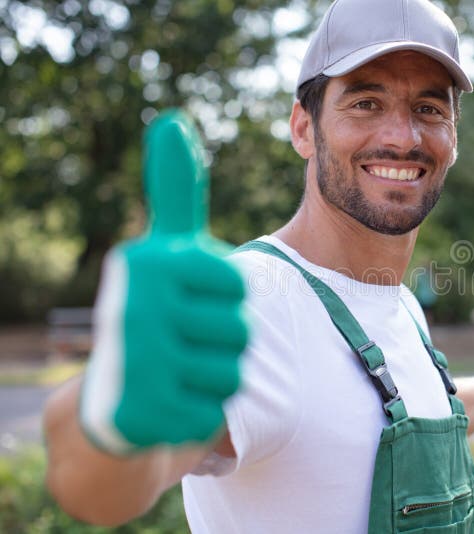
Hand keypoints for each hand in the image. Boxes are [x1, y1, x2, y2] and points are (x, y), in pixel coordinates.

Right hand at [79, 110, 248, 454]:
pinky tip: (168, 403)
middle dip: (219, 339)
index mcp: (149, 264)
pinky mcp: (147, 417)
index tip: (189, 299)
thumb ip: (174, 190)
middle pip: (239, 330)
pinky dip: (198, 411)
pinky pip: (214, 412)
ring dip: (212, 376)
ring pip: (232, 373)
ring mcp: (139, 365)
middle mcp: (136, 309)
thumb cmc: (153, 310)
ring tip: (176, 369)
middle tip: (181, 340)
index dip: (222, 297)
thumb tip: (172, 120)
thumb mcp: (162, 250)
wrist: (113, 394)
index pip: (237, 283)